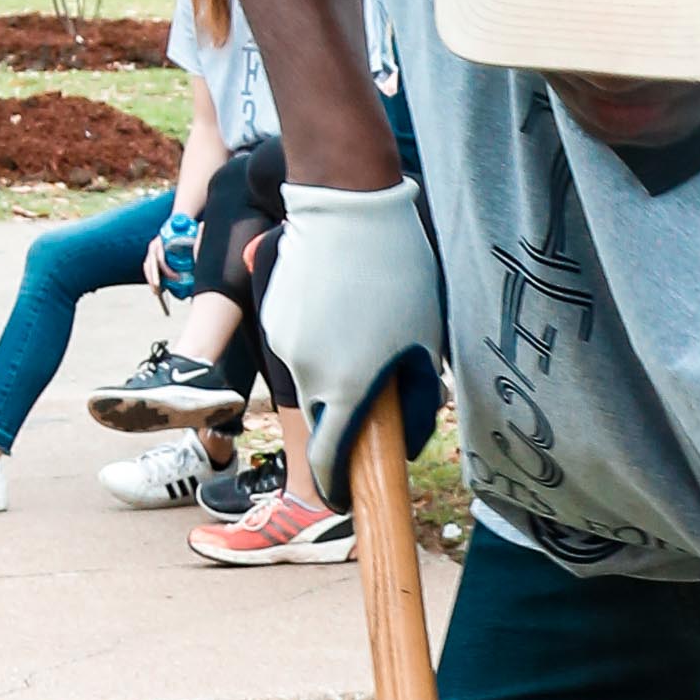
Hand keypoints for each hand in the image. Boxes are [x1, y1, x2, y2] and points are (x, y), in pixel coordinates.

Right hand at [257, 180, 444, 509]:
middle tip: (373, 385)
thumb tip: (405, 438)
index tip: (342, 496)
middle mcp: (307, 375)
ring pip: (308, 377)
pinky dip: (316, 338)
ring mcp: (284, 345)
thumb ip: (415, 398)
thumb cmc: (398, 271)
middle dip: (342, 416)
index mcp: (346, 389)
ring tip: (362, 323)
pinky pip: (296, 344)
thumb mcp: (425, 340)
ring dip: (332, 368)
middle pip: (320, 418)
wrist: (345, 204)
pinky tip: (338, 301)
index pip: (331, 460)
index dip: (337, 485)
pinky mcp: (274, 317)